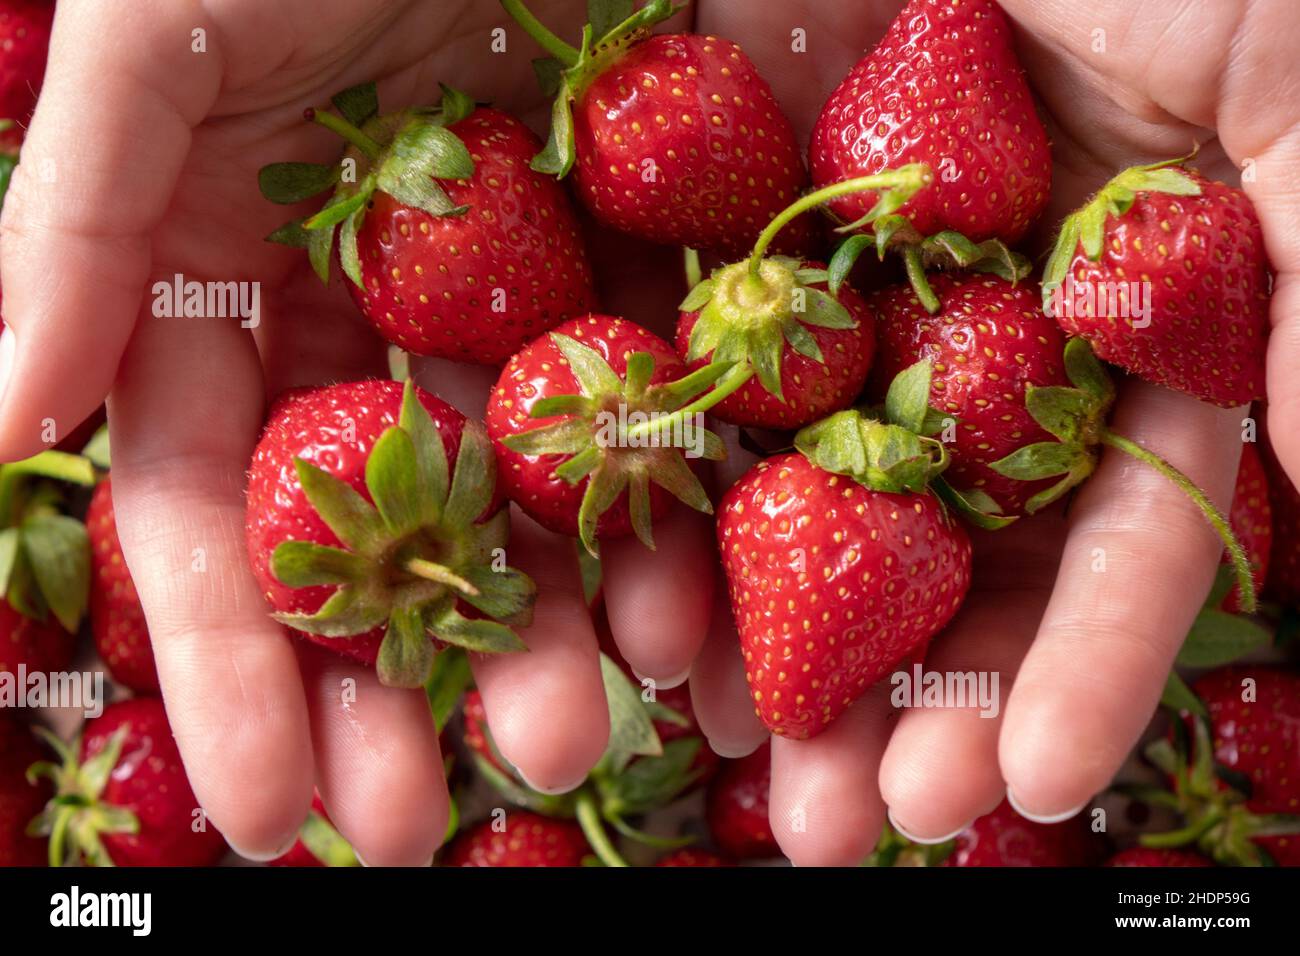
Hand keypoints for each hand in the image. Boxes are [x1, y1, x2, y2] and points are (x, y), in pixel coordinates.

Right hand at [0, 0, 715, 864]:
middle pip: (386, 535)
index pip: (223, 503)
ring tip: (573, 737)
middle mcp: (385, 313)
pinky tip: (702, 626)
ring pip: (537, 502)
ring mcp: (534, 298)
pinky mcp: (672, 269)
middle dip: (395, 683)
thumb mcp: (163, 30)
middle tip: (423, 821)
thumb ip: (77, 218)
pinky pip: (680, 420)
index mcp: (243, 273)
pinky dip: (686, 524)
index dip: (235, 660)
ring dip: (550, 629)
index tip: (264, 805)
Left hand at [677, 0, 1297, 864]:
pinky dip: (653, 494)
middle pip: (937, 552)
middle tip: (853, 824)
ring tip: (728, 755)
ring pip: (795, 493)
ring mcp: (840, 293)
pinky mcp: (713, 235)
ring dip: (764, 637)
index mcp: (1114, 326)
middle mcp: (973, 335)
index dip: (1075, 666)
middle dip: (902, 697)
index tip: (1037, 789)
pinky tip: (626, 604)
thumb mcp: (1296, 91)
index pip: (1101, 537)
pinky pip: (671, 382)